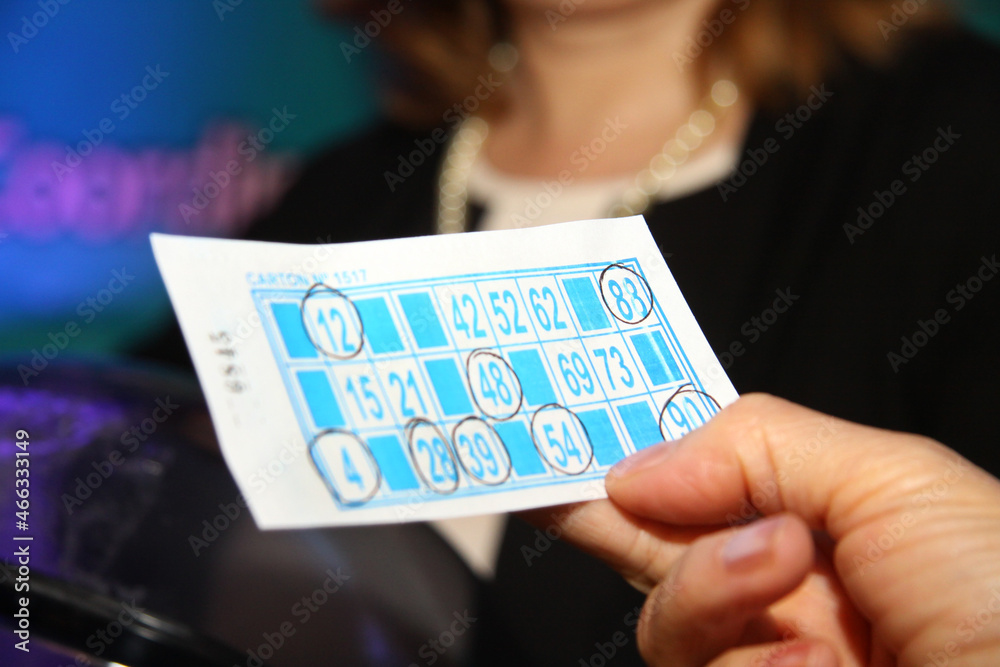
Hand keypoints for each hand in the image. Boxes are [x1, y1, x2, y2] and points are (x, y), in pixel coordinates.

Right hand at [525, 394, 999, 665]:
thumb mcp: (892, 481)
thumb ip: (756, 448)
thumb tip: (636, 468)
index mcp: (810, 523)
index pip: (693, 481)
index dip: (624, 458)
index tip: (553, 441)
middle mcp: (780, 598)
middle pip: (652, 551)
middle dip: (605, 514)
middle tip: (555, 485)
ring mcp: (766, 663)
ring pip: (668, 625)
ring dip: (717, 588)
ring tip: (789, 572)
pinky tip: (818, 666)